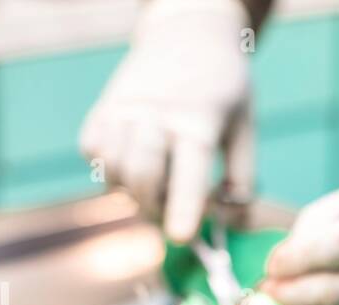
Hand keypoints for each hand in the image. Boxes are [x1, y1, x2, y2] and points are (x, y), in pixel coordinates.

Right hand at [80, 0, 253, 241]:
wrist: (188, 32)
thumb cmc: (224, 87)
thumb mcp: (246, 127)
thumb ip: (242, 179)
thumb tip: (230, 224)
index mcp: (199, 121)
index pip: (188, 171)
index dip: (182, 207)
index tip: (180, 237)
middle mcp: (156, 114)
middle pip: (142, 175)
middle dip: (153, 208)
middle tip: (167, 216)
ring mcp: (124, 109)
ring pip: (113, 168)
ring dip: (130, 191)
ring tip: (153, 186)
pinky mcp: (103, 108)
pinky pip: (92, 151)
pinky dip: (107, 168)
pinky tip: (130, 163)